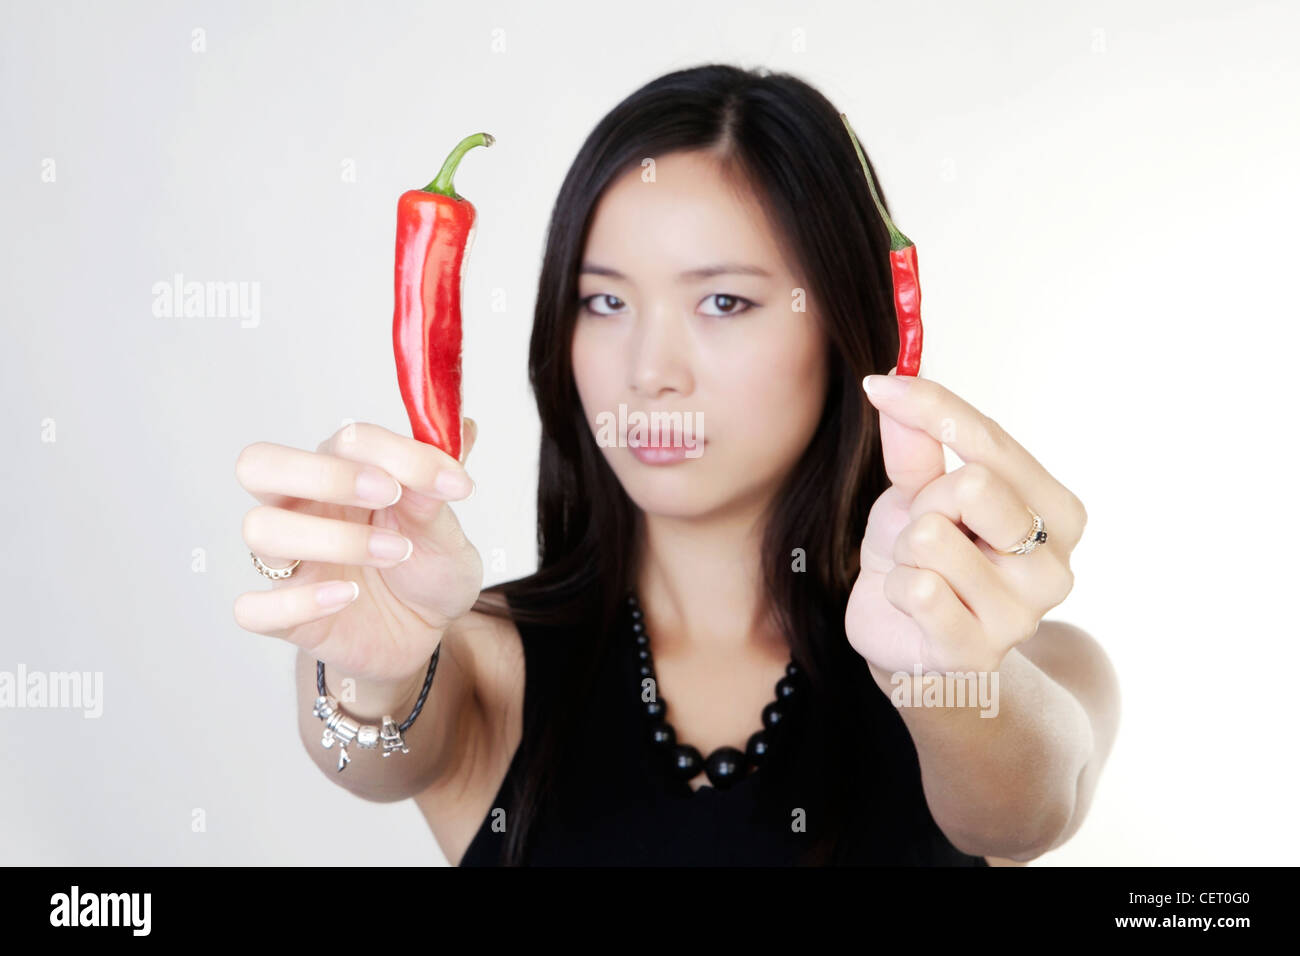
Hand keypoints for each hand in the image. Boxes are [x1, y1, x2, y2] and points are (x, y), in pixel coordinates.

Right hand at [233, 418, 483, 683]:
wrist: (425, 633)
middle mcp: (302, 510)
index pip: (344, 440)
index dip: (398, 453)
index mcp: (339, 474)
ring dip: (333, 538)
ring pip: (261, 529)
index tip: (450, 482)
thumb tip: (462, 431)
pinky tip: (346, 596)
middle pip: (259, 464)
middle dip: (323, 474)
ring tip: (393, 552)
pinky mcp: (286, 615)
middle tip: (388, 493)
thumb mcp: (446, 530)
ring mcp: (289, 562)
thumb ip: (438, 488)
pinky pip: (254, 608)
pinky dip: (300, 602)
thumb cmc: (426, 569)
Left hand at [845, 368, 1085, 677]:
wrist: (910, 643)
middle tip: (922, 532)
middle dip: (925, 502)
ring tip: (918, 572)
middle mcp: (1055, 566)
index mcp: (1058, 514)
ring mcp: (1022, 617)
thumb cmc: (926, 558)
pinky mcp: (977, 654)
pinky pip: (917, 589)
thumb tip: (894, 381)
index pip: (992, 441)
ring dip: (903, 552)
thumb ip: (915, 444)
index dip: (931, 407)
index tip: (879, 384)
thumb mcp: (919, 492)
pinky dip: (895, 588)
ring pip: (931, 538)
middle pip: (972, 484)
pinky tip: (912, 605)